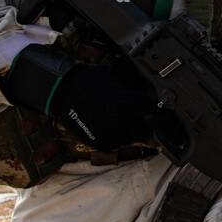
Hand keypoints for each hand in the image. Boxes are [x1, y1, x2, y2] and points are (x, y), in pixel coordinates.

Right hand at [0, 45, 162, 151]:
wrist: (63, 92)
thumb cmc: (88, 80)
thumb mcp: (115, 77)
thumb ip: (131, 87)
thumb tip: (144, 91)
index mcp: (132, 103)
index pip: (155, 112)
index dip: (158, 112)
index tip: (158, 112)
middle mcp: (125, 121)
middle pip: (146, 130)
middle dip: (144, 124)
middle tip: (138, 118)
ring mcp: (113, 135)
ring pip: (131, 138)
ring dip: (129, 132)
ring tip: (119, 121)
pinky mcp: (102, 144)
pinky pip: (115, 144)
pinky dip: (114, 137)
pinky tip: (107, 126)